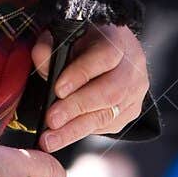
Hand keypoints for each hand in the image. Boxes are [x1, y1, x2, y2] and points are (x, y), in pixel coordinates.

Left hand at [31, 23, 147, 152]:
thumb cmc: (84, 43)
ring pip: (108, 114)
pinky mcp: (131, 111)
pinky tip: (64, 135)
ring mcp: (135, 92)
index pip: (105, 57)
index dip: (82, 74)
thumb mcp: (66, 37)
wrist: (110, 52)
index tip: (58, 89)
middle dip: (77, 108)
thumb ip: (50, 46)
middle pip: (110, 92)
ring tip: (50, 139)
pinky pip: (108, 126)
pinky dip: (84, 131)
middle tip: (51, 120)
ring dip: (76, 129)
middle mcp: (132, 68)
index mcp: (118, 41)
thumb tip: (41, 59)